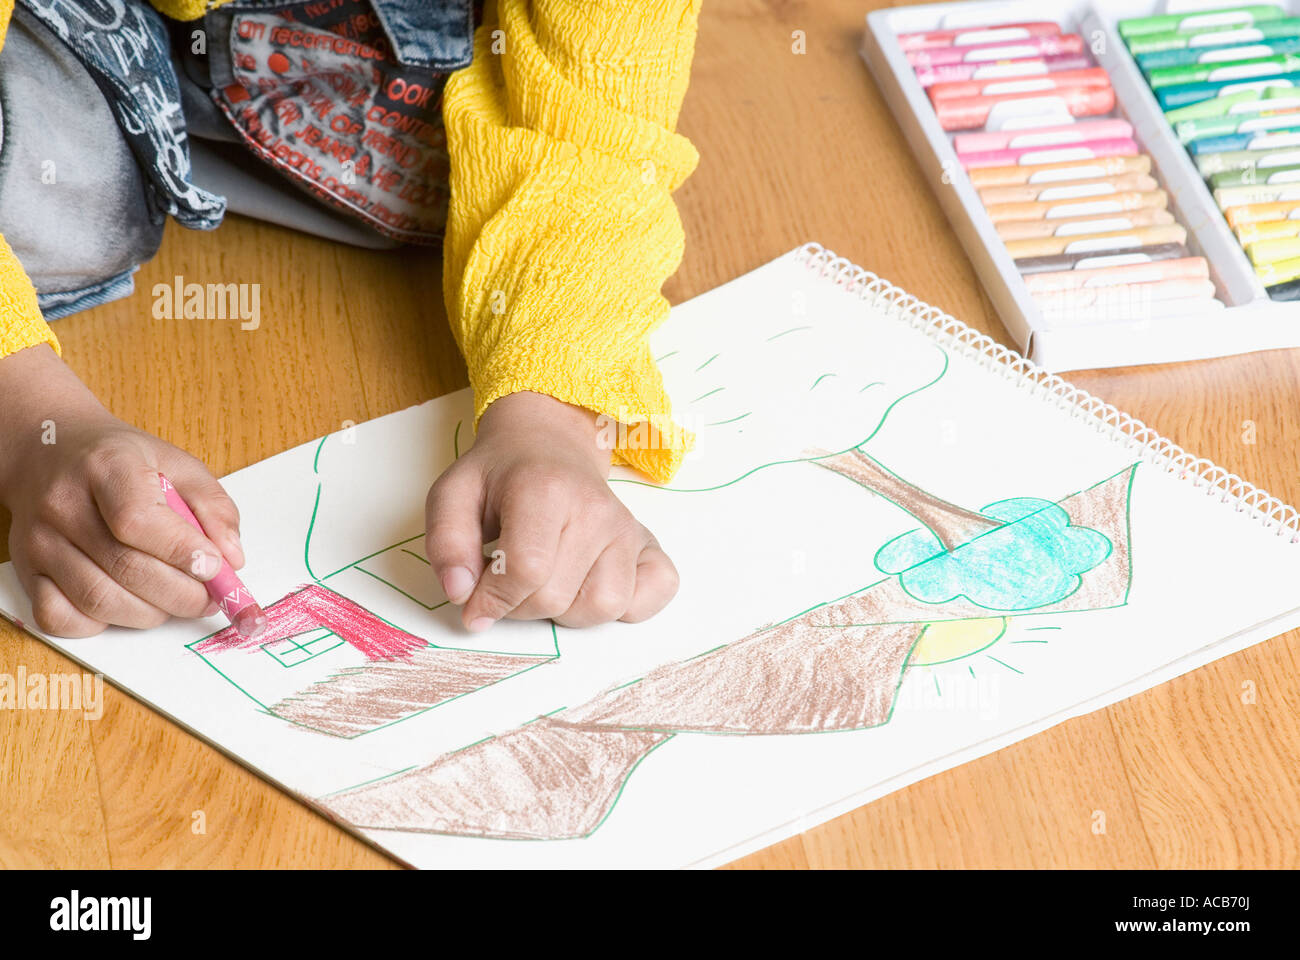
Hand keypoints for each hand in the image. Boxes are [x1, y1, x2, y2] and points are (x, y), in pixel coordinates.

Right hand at [0, 345, 242, 636]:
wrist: (49, 451)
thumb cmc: (121, 461)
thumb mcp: (178, 465)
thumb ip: (213, 507)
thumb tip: (232, 559)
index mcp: (107, 467)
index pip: (137, 521)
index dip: (181, 552)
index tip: (215, 568)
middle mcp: (64, 504)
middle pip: (124, 568)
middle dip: (181, 594)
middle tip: (209, 598)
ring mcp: (39, 541)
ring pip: (98, 600)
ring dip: (151, 613)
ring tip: (175, 600)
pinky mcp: (27, 572)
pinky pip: (60, 618)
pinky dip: (102, 624)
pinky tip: (128, 604)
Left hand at [424, 391, 678, 629]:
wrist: (548, 444)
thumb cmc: (500, 475)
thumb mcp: (452, 494)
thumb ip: (447, 543)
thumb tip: (462, 594)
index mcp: (544, 489)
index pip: (526, 569)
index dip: (493, 599)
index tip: (475, 603)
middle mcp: (595, 509)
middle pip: (556, 597)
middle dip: (519, 605)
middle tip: (506, 579)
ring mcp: (627, 529)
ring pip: (601, 607)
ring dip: (565, 610)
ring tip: (547, 581)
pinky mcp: (649, 546)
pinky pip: (648, 599)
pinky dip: (623, 608)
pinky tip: (590, 584)